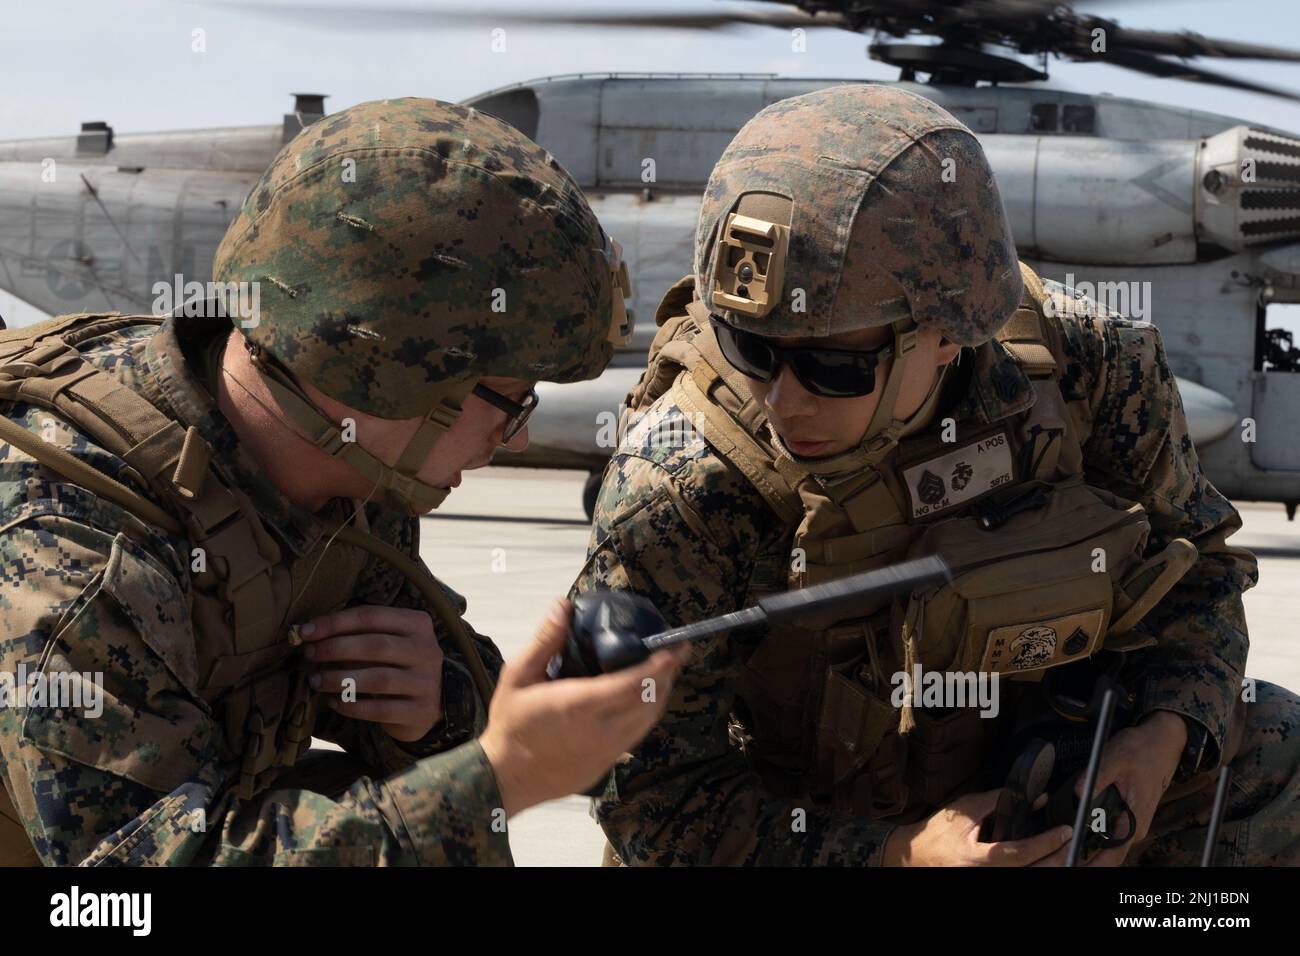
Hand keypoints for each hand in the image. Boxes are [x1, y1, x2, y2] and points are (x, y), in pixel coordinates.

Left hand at [297, 606, 443, 742]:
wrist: (433, 701)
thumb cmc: (398, 664)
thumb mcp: (388, 642)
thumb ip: (357, 635)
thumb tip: (309, 634)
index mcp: (417, 624)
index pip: (372, 616)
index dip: (335, 623)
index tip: (305, 632)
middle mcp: (427, 650)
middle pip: (376, 645)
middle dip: (336, 649)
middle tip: (308, 655)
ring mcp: (426, 682)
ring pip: (379, 679)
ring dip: (340, 679)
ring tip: (315, 681)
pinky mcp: (419, 711)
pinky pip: (381, 710)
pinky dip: (352, 706)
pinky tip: (334, 702)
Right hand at [479, 598, 689, 816]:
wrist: (506, 778)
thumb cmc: (510, 724)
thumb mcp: (518, 676)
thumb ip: (545, 640)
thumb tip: (563, 605)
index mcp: (580, 704)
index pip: (634, 683)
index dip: (660, 665)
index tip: (675, 646)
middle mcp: (601, 729)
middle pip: (650, 700)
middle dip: (667, 675)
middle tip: (676, 651)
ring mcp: (607, 750)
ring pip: (648, 720)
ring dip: (661, 695)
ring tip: (665, 671)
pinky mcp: (607, 763)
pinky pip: (637, 735)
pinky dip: (647, 714)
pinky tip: (644, 699)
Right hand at [883, 789, 1072, 865]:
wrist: (915, 857)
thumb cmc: (938, 833)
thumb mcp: (967, 810)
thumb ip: (999, 801)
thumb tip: (1033, 797)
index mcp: (979, 859)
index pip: (1021, 854)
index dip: (1046, 843)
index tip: (1065, 831)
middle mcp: (987, 876)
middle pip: (1034, 873)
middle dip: (1058, 858)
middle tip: (1073, 842)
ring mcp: (990, 881)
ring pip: (1031, 877)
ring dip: (1050, 865)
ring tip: (1065, 851)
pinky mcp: (990, 881)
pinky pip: (1020, 876)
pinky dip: (1036, 867)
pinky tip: (1046, 859)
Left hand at [1041, 710, 1185, 866]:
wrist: (1160, 742)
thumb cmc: (1141, 750)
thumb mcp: (1115, 758)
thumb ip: (1096, 776)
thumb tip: (1079, 792)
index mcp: (1135, 820)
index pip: (1112, 856)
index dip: (1089, 864)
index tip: (1068, 862)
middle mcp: (1134, 828)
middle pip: (1105, 855)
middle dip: (1081, 857)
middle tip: (1057, 855)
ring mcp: (1130, 823)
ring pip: (1105, 846)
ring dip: (1084, 848)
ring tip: (1059, 846)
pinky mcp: (1125, 816)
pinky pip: (1106, 834)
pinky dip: (1089, 835)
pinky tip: (1072, 830)